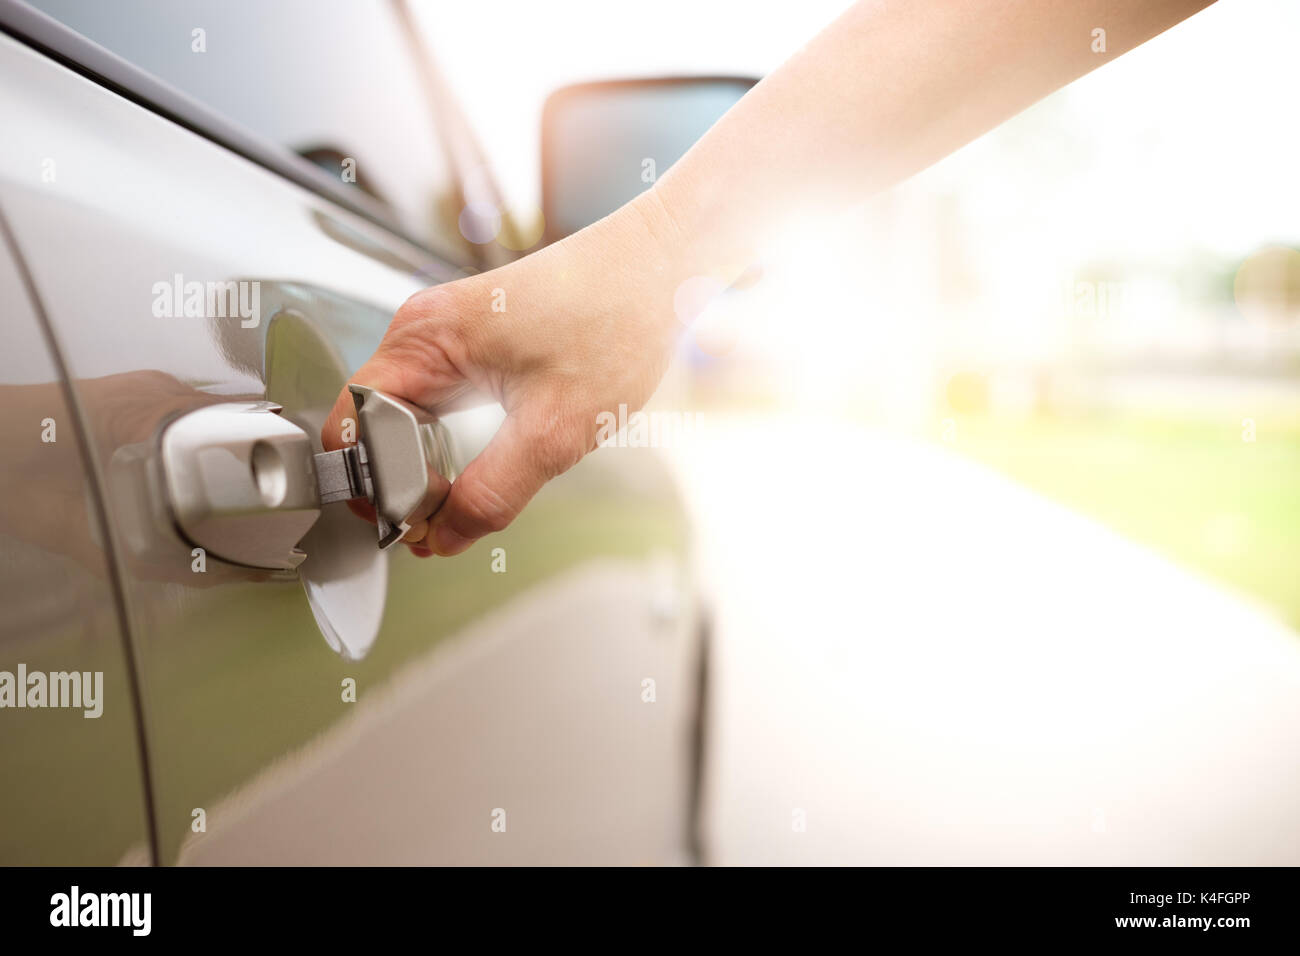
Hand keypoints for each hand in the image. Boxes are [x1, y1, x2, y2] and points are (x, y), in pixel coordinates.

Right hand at [323, 190, 685, 556]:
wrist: (659, 270)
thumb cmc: (616, 320)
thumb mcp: (555, 429)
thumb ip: (493, 492)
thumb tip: (446, 537)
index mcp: (423, 339)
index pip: (354, 429)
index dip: (378, 486)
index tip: (421, 523)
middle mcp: (421, 333)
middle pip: (369, 427)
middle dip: (395, 484)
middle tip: (438, 525)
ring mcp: (443, 338)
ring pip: (400, 420)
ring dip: (419, 467)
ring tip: (457, 502)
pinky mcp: (469, 346)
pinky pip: (431, 407)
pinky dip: (441, 447)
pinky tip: (472, 471)